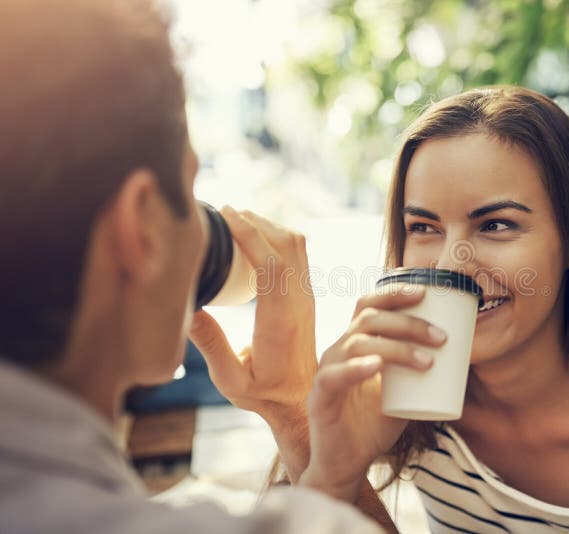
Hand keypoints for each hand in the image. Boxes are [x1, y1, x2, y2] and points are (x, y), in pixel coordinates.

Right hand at [189, 207, 316, 431]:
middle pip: (286, 244)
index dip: (250, 233)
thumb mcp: (230, 380)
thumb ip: (211, 344)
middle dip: (256, 222)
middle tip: (225, 213)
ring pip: (297, 245)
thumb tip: (188, 308)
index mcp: (280, 320)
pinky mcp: (307, 296)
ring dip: (269, 226)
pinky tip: (255, 238)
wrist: (301, 400)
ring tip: (237, 220)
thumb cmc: (263, 394)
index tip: (227, 214)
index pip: (271, 263)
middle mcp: (299, 302)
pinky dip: (278, 237)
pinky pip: (299, 254)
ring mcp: (307, 297)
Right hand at [299, 286, 446, 501]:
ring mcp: (327, 371)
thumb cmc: (374, 423)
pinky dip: (357, 368)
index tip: (426, 292)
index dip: (394, 293)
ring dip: (397, 348)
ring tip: (427, 360)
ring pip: (359, 344)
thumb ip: (419, 370)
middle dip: (409, 323)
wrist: (348, 463)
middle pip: (369, 318)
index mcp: (356, 343)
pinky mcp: (320, 397)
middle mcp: (339, 350)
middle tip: (442, 337)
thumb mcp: (402, 391)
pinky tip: (377, 366)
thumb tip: (462, 352)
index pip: (369, 305)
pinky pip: (335, 376)